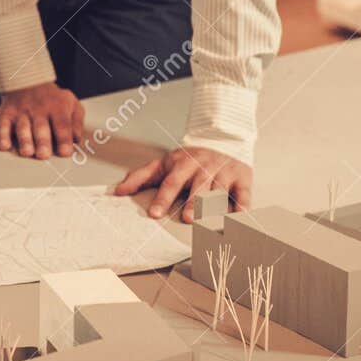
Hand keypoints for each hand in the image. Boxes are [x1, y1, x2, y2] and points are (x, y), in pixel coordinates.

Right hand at [0, 82, 84, 158]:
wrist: (27, 79)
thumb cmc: (52, 98)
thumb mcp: (71, 103)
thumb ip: (76, 121)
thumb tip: (76, 139)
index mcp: (57, 108)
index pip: (62, 124)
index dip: (64, 139)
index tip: (65, 152)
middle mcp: (39, 110)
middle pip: (41, 127)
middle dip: (42, 141)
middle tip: (44, 155)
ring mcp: (21, 112)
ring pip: (23, 127)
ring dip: (24, 140)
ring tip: (27, 152)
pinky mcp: (6, 114)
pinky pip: (3, 125)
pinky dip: (2, 136)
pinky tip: (4, 145)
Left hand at [114, 146, 251, 220]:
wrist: (221, 139)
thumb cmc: (188, 160)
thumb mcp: (163, 163)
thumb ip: (141, 176)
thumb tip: (117, 191)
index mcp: (182, 163)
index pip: (171, 181)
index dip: (163, 198)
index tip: (154, 214)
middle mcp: (203, 166)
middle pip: (196, 186)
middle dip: (191, 202)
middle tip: (185, 218)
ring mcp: (224, 171)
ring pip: (219, 189)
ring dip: (212, 205)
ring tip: (206, 220)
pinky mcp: (242, 177)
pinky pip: (243, 192)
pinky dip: (242, 204)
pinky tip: (238, 216)